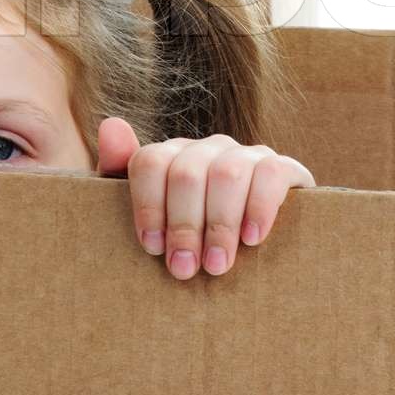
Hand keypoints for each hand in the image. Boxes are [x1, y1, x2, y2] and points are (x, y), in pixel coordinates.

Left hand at [96, 116, 314, 279]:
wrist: (253, 244)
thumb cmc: (188, 233)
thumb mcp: (151, 213)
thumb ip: (119, 171)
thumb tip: (112, 126)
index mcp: (173, 156)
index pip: (151, 162)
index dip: (148, 205)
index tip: (152, 248)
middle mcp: (208, 148)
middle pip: (186, 172)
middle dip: (184, 225)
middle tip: (184, 269)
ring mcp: (246, 155)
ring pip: (227, 173)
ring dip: (220, 224)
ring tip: (217, 265)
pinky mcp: (282, 168)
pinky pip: (271, 174)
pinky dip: (259, 208)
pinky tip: (252, 239)